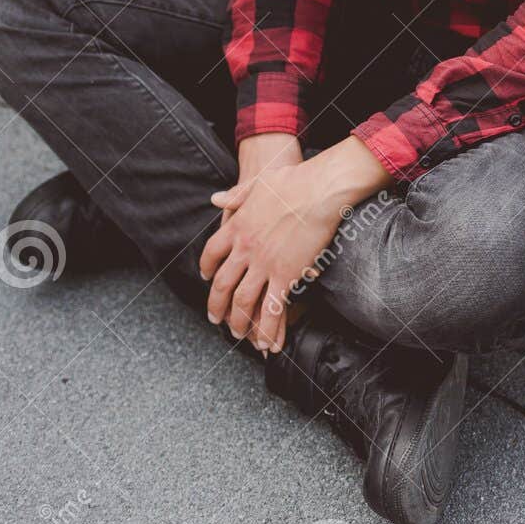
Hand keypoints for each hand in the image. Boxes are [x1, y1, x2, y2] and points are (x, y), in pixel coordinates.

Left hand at [200, 136, 392, 354]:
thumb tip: (216, 199)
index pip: (212, 253)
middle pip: (223, 285)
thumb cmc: (293, 181)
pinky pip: (273, 309)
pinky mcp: (287, 275)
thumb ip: (236, 194)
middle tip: (215, 318)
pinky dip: (268, 329)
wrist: (318, 188)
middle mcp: (245, 249)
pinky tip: (267, 342)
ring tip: (238, 335)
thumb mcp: (257, 184)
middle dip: (217, 305)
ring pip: (244, 302)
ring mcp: (265, 264)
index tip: (206, 277)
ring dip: (239, 322)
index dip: (207, 268)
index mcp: (237, 226)